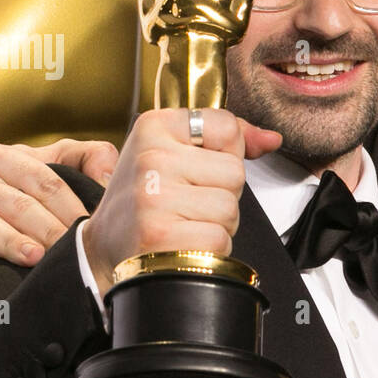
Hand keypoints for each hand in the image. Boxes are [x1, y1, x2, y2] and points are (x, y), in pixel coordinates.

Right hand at [0, 139, 121, 290]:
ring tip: (33, 259)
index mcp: (6, 157)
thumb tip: (111, 178)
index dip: (71, 208)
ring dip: (8, 242)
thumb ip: (87, 158)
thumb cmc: (17, 188)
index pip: (46, 183)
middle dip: (47, 230)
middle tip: (72, 254)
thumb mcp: (51, 164)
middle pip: (18, 205)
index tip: (92, 233)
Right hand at [83, 109, 280, 297]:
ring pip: (230, 209)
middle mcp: (152, 157)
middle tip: (186, 204)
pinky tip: (180, 244)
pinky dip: (207, 251)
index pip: (228, 128)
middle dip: (221, 195)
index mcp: (155, 126)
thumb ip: (226, 139)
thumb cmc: (146, 200)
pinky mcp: (160, 233)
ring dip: (216, 226)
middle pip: (235, 173)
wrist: (106, 247)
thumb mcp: (175, 153)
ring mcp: (154, 195)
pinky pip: (218, 240)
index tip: (195, 169)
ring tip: (183, 225)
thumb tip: (272, 139)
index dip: (223, 156)